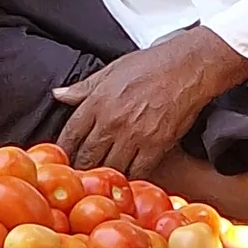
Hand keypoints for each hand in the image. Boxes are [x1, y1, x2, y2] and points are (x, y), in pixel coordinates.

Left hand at [55, 26, 247, 176]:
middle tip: (79, 177)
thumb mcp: (111, 70)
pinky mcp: (156, 146)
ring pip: (110, 168)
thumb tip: (59, 95)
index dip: (63, 151)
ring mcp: (133, 135)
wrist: (188, 66)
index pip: (70, 135)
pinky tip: (128, 179)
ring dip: (105, 176)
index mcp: (97, 101)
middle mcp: (112, 121)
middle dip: (81, 168)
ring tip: (102, 182)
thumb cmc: (151, 65)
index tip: (62, 160)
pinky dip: (131, 178)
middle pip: (87, 156)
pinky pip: (137, 172)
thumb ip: (83, 87)